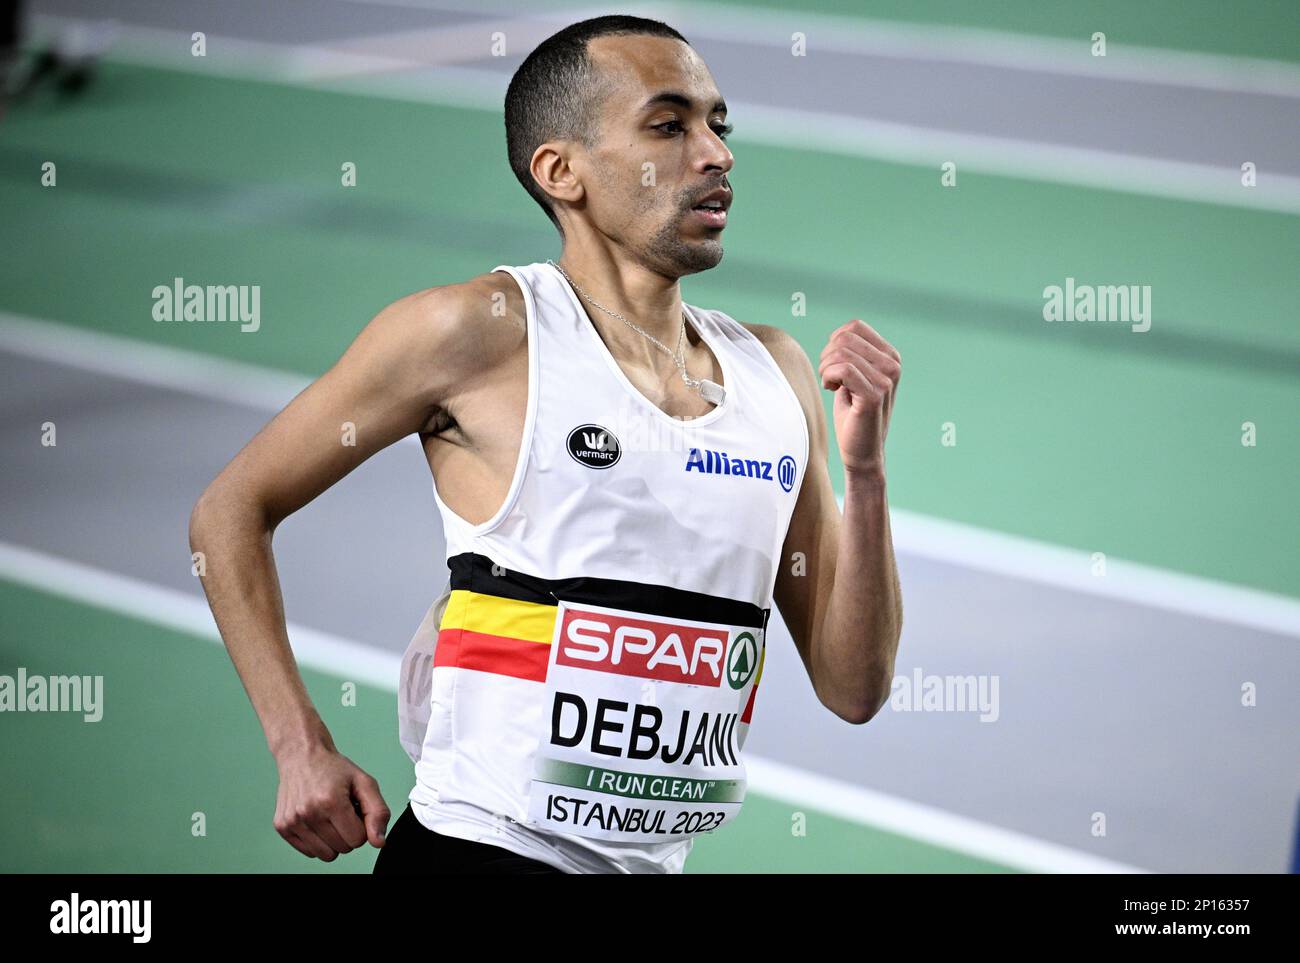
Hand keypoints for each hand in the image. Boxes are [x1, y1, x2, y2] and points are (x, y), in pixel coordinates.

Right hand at [272, 744, 390, 860]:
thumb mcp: (365, 782)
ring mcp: (292, 822)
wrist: (302, 755)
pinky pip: (310, 852)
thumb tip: (378, 842)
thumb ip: (378, 812)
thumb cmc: (333, 768)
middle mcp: (308, 813)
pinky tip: (316, 819)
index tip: (354, 809)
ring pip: (326, 855)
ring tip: (329, 815)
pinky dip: (317, 841)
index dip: (361, 825)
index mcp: (331, 801)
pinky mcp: (282, 827)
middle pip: (343, 848)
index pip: (358, 840)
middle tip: (341, 809)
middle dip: (348, 832)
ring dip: (333, 839)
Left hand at [818, 319, 899, 479]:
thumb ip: (852, 354)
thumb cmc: (853, 415)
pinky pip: (842, 369)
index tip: (835, 366)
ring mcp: (886, 380)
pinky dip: (829, 377)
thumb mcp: (855, 378)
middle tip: (830, 379)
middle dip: (827, 356)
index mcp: (890, 356)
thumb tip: (839, 334)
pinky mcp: (875, 395)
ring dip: (826, 369)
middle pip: (844, 337)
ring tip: (832, 385)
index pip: (854, 327)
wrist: (862, 453)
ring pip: (840, 352)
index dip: (834, 343)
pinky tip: (832, 389)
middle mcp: (892, 365)